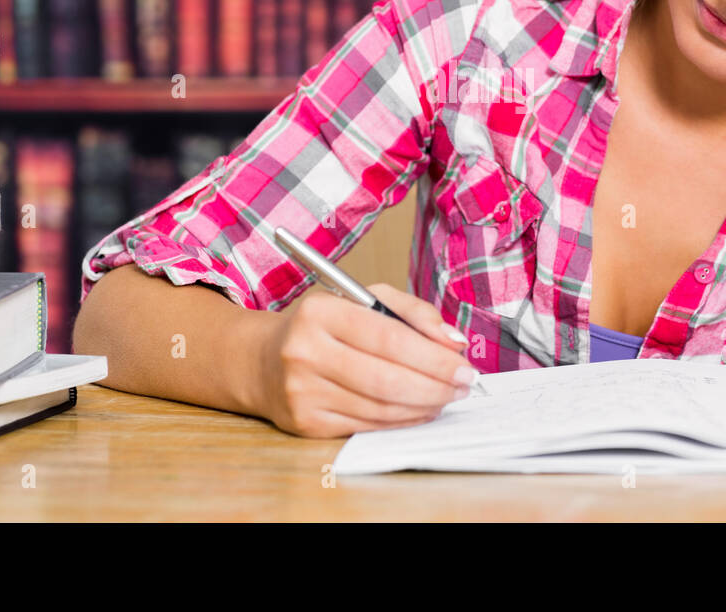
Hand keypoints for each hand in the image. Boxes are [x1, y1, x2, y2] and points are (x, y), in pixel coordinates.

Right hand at [259, 282, 478, 437]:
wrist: (261, 360)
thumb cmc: (324, 326)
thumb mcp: (363, 300)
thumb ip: (413, 312)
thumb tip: (455, 342)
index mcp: (320, 312)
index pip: (390, 339)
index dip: (434, 357)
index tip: (464, 365)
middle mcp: (305, 352)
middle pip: (387, 379)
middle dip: (436, 386)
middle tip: (464, 385)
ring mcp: (302, 391)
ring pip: (380, 408)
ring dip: (424, 406)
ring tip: (446, 397)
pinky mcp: (305, 423)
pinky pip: (366, 426)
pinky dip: (401, 421)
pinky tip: (419, 410)